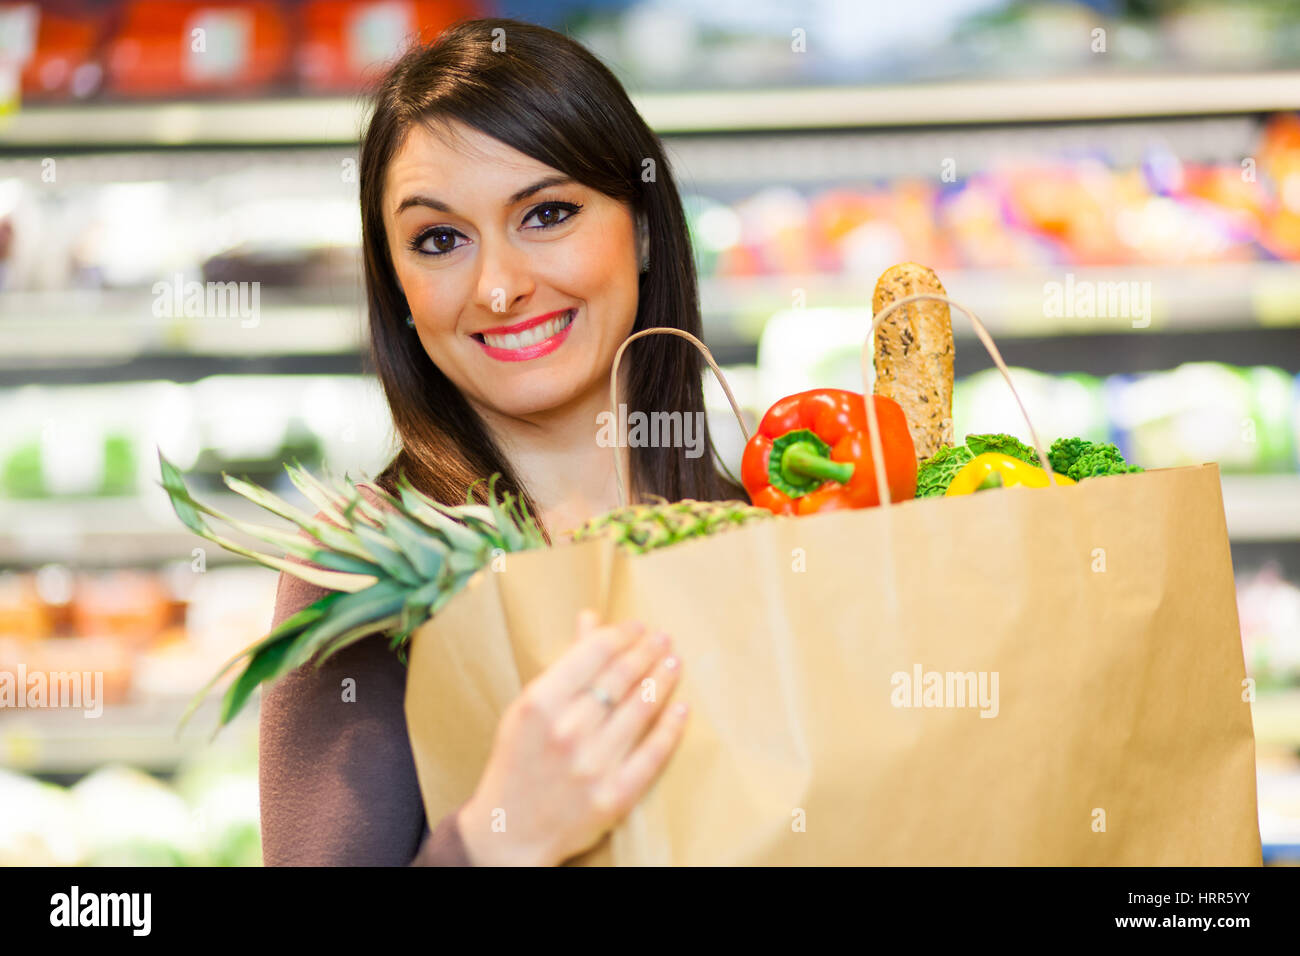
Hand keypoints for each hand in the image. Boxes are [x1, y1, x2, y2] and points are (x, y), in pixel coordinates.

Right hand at [456, 609, 688, 865]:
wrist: (511, 831)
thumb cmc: (519, 761)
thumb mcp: (529, 707)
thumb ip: (564, 664)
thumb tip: (591, 618)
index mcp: (540, 703)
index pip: (593, 653)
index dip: (622, 635)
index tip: (639, 626)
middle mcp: (567, 730)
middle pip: (621, 677)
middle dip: (647, 652)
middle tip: (664, 639)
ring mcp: (593, 764)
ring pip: (641, 708)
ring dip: (663, 679)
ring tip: (674, 663)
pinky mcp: (615, 795)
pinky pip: (654, 752)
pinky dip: (672, 726)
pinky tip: (682, 707)